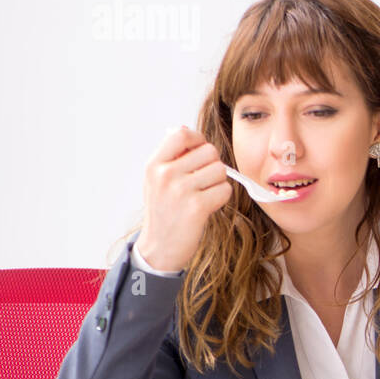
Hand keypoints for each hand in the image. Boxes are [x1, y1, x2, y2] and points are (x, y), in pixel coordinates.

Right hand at [134, 127, 233, 272]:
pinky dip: (221, 198)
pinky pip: (225, 190)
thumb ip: (172, 157)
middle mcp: (166, 175)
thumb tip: (188, 131)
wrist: (159, 248)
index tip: (199, 151)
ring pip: (220, 170)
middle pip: (209, 151)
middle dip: (212, 164)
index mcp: (154, 165)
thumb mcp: (157, 180)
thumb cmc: (163, 212)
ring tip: (203, 195)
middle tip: (202, 181)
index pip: (181, 134)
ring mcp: (181, 190)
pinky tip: (207, 207)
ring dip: (218, 183)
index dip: (197, 139)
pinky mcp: (197, 207)